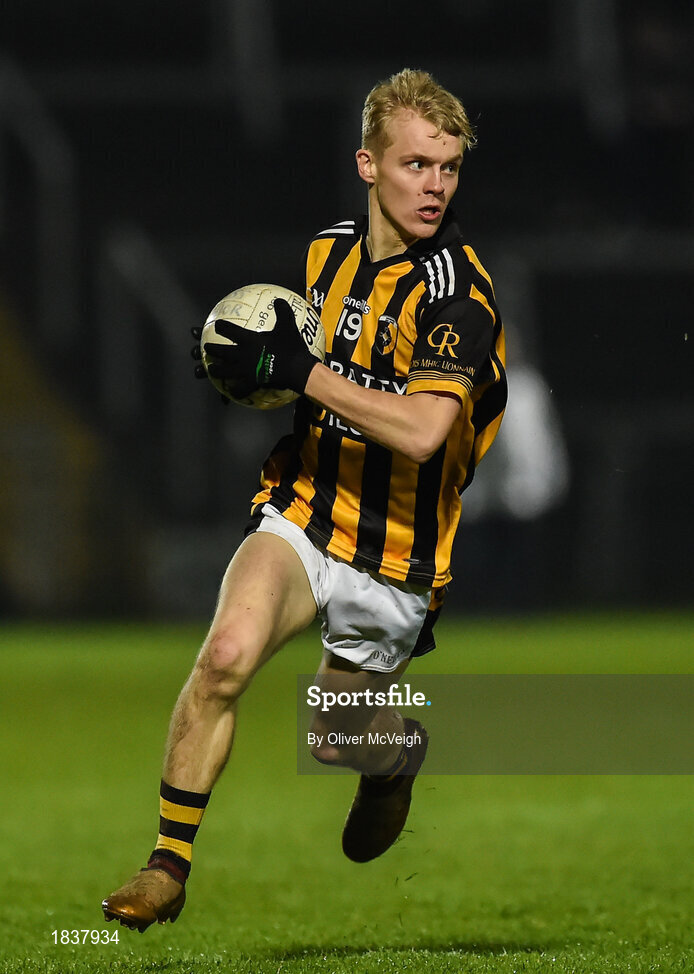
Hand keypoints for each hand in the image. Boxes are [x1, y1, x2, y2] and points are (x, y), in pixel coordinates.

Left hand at [202, 298, 317, 398]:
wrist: (297, 370)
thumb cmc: (291, 347)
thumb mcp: (287, 325)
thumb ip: (282, 311)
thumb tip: (279, 301)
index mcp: (249, 340)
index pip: (230, 331)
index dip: (222, 327)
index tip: (218, 325)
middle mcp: (243, 355)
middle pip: (222, 352)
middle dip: (212, 349)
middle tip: (206, 348)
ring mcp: (246, 371)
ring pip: (225, 371)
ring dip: (216, 370)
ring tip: (211, 369)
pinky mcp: (252, 383)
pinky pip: (241, 389)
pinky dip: (235, 391)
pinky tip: (232, 392)